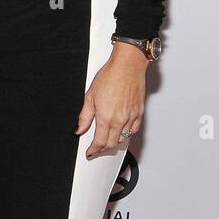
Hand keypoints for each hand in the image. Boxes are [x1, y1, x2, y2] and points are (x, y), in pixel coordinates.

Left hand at [75, 43, 147, 158]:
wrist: (127, 66)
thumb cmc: (110, 77)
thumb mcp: (89, 97)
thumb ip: (84, 117)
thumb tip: (79, 129)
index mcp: (106, 117)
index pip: (100, 142)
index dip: (94, 150)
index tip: (90, 152)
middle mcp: (120, 120)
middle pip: (112, 144)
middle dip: (104, 149)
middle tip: (98, 148)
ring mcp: (131, 117)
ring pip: (124, 138)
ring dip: (115, 142)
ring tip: (108, 141)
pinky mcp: (139, 113)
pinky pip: (134, 130)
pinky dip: (127, 134)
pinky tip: (122, 131)